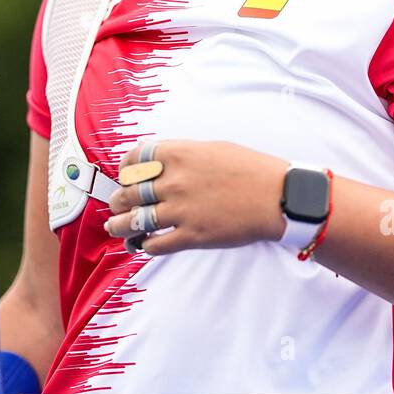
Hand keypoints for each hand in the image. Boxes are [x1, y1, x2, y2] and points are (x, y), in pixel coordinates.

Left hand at [102, 140, 290, 255]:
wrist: (277, 196)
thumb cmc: (250, 169)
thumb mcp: (212, 148)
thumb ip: (182, 154)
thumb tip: (159, 159)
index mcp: (178, 155)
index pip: (134, 161)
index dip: (124, 169)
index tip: (123, 175)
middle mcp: (174, 182)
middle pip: (129, 192)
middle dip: (118, 200)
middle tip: (117, 204)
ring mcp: (180, 210)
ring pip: (135, 221)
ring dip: (120, 225)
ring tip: (115, 227)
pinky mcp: (191, 236)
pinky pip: (155, 244)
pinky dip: (143, 245)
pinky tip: (141, 244)